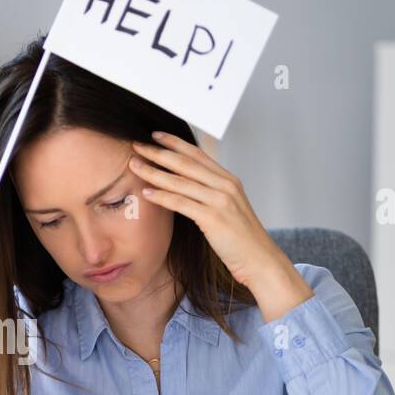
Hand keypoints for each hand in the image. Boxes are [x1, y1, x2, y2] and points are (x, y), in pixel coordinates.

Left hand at [129, 131, 311, 320]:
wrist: (259, 259)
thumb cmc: (241, 238)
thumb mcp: (228, 207)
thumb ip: (211, 193)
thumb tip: (187, 186)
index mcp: (228, 180)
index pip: (198, 155)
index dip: (175, 143)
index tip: (155, 135)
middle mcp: (225, 186)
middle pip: (185, 163)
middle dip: (158, 153)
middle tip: (136, 145)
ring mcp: (220, 201)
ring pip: (180, 181)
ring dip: (154, 172)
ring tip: (134, 165)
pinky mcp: (213, 218)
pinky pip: (181, 203)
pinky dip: (162, 196)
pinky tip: (146, 192)